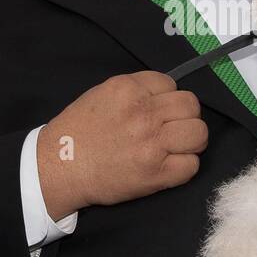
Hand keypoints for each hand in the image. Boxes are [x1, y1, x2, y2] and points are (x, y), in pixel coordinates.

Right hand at [36, 71, 207, 218]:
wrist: (58, 168)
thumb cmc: (76, 133)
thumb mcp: (101, 95)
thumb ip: (134, 91)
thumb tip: (163, 96)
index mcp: (128, 89)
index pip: (170, 83)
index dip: (166, 98)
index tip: (158, 110)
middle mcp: (144, 113)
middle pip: (190, 105)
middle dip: (184, 116)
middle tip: (172, 129)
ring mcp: (152, 143)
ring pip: (198, 133)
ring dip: (191, 140)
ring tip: (176, 147)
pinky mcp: (156, 173)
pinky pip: (191, 165)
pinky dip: (184, 167)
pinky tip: (169, 167)